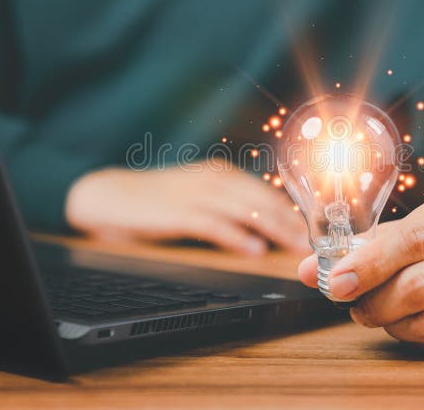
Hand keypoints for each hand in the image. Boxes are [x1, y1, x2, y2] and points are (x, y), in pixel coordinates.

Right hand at [66, 163, 308, 255]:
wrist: (110, 196)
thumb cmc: (156, 200)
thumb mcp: (196, 196)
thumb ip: (226, 206)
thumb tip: (263, 229)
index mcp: (220, 174)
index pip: (266, 192)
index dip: (292, 211)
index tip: (313, 230)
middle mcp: (213, 180)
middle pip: (263, 200)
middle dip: (292, 223)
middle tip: (313, 243)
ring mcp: (196, 194)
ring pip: (246, 211)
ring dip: (275, 230)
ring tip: (295, 248)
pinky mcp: (179, 213)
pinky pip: (215, 224)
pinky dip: (237, 236)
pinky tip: (254, 249)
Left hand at [298, 180, 423, 351]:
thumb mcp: (423, 222)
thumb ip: (368, 243)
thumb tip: (309, 270)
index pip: (413, 238)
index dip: (368, 264)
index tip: (335, 282)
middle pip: (419, 284)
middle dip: (373, 301)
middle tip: (352, 304)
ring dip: (392, 323)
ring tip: (377, 313)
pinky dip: (418, 335)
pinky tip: (411, 322)